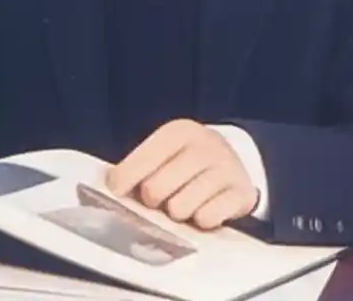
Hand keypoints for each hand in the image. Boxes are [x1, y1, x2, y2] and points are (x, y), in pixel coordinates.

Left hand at [106, 119, 258, 229]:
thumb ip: (139, 168)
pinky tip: (205, 209)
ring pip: (180, 208)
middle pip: (156, 189)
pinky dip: (202, 220)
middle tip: (160, 199)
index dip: (123, 180)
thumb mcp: (165, 153)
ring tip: (185, 203)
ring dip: (178, 213)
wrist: (234, 162)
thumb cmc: (187, 162)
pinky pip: (207, 218)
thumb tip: (112, 189)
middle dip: (153, 201)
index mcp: (179, 132)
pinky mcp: (241, 192)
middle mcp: (204, 145)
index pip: (141, 160)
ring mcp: (226, 168)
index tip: (117, 191)